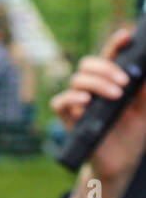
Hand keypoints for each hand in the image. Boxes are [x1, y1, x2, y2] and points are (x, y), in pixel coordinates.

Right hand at [50, 26, 145, 184]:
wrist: (121, 162)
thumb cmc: (131, 134)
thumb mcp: (145, 110)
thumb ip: (145, 91)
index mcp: (110, 81)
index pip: (110, 57)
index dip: (116, 43)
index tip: (127, 35)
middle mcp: (92, 88)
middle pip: (88, 64)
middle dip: (106, 67)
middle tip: (124, 81)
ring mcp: (78, 101)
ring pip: (77, 79)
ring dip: (97, 83)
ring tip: (116, 95)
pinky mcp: (68, 117)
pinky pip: (61, 101)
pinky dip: (72, 98)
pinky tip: (86, 101)